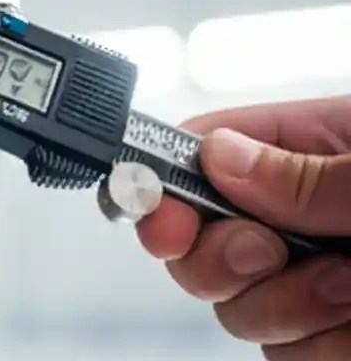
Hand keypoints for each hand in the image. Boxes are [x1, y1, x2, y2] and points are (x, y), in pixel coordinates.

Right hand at [137, 96, 350, 359]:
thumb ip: (308, 174)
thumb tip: (219, 157)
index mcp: (315, 148)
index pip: (202, 152)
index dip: (161, 183)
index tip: (157, 221)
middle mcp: (303, 215)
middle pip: (198, 242)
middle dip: (222, 260)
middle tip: (269, 255)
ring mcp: (316, 278)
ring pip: (240, 310)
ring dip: (292, 310)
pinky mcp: (331, 332)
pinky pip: (289, 355)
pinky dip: (325, 348)